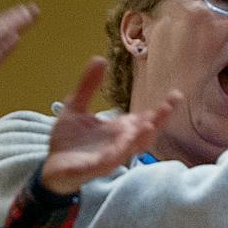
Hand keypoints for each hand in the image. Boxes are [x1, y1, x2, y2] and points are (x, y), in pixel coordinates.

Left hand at [38, 59, 178, 194]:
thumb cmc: (68, 141)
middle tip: (171, 105)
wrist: (52, 168)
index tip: (176, 94)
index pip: (145, 117)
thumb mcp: (76, 107)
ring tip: (150, 124)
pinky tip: (125, 143)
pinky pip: (110, 160)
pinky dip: (119, 152)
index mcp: (120, 129)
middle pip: (146, 131)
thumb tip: (99, 59)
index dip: (161, 108)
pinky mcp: (97, 167)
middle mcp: (121, 142)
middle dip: (159, 120)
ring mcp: (111, 156)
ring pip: (132, 147)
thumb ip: (88, 86)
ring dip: (142, 137)